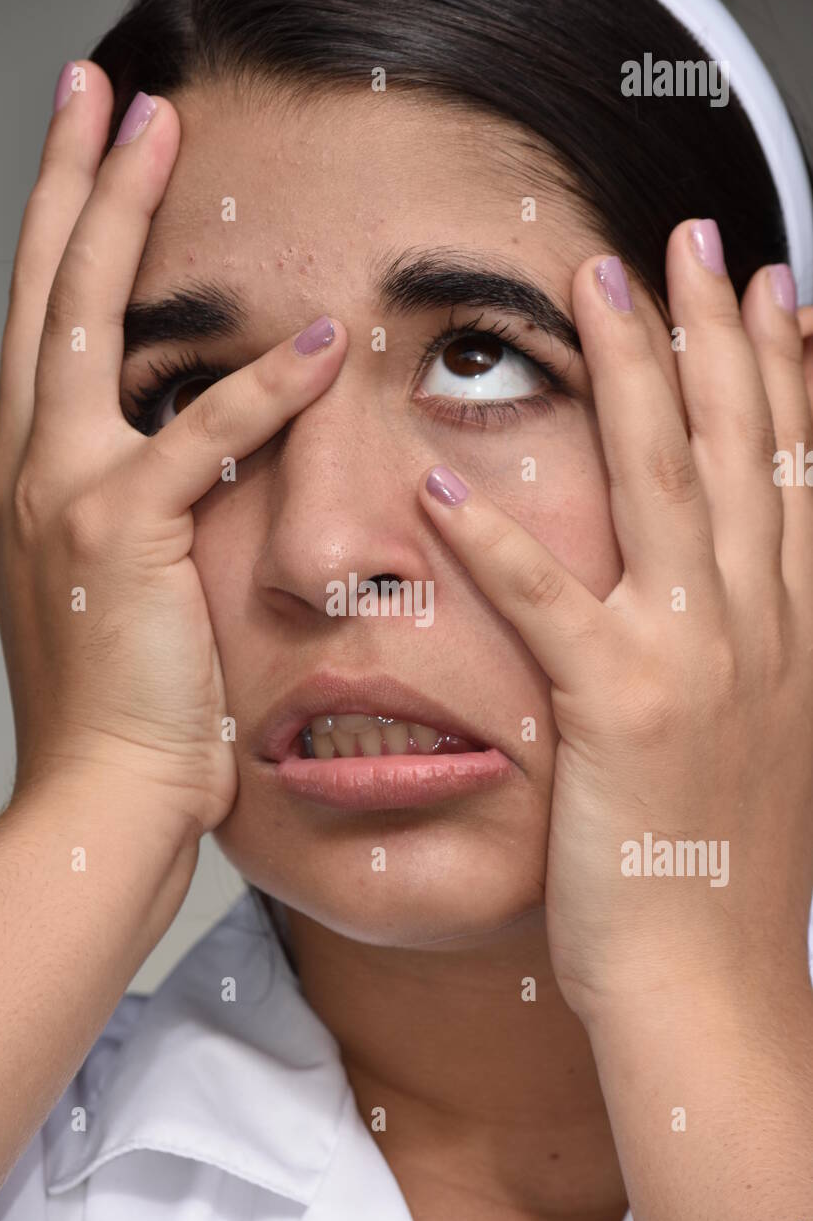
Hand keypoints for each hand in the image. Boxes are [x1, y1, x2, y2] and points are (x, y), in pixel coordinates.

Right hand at [0, 63, 346, 840]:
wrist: (104, 798)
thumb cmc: (128, 707)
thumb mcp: (119, 590)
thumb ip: (145, 510)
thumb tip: (192, 460)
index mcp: (34, 479)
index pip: (44, 327)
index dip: (63, 234)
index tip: (92, 158)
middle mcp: (30, 469)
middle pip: (43, 290)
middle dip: (74, 181)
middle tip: (108, 93)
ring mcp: (63, 495)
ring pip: (87, 322)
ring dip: (126, 216)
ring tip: (163, 131)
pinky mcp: (122, 536)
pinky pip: (198, 436)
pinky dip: (262, 387)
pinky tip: (316, 338)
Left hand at [419, 221, 812, 1025]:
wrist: (713, 981)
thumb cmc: (724, 873)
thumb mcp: (770, 746)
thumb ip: (756, 657)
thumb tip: (737, 592)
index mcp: (799, 634)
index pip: (801, 470)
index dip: (791, 371)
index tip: (776, 288)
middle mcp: (762, 628)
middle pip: (740, 449)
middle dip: (716, 333)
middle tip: (691, 239)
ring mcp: (696, 663)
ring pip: (664, 488)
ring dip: (634, 378)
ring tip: (596, 290)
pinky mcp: (617, 711)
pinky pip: (548, 601)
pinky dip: (496, 537)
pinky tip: (444, 480)